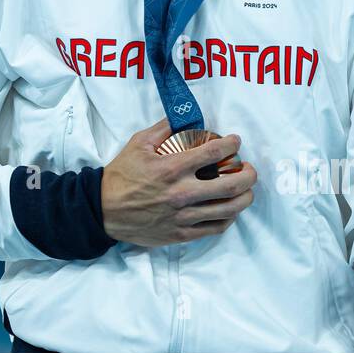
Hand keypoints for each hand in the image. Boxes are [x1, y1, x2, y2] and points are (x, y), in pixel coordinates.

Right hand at [100, 118, 257, 246]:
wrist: (104, 210)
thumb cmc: (121, 175)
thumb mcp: (138, 144)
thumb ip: (163, 129)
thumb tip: (184, 118)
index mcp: (171, 168)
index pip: (213, 153)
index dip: (231, 144)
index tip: (235, 141)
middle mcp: (181, 193)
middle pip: (231, 184)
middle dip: (248, 174)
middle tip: (249, 167)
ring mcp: (183, 216)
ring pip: (228, 209)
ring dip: (245, 197)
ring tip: (247, 190)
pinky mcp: (182, 234)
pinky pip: (215, 228)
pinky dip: (228, 218)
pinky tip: (230, 209)